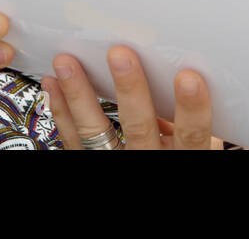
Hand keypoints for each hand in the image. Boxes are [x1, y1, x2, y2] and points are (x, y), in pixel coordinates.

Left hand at [42, 45, 221, 148]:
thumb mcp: (195, 147)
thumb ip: (184, 116)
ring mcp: (116, 163)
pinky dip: (61, 110)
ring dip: (80, 94)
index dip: (191, 108)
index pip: (191, 136)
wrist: (149, 194)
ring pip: (95, 134)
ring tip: (68, 63)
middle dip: (130, 91)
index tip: (189, 77)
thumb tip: (177, 69)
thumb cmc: (177, 156)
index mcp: (183, 156)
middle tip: (121, 54)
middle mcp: (148, 160)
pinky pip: (71, 140)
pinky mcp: (88, 162)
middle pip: (140, 129)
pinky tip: (54, 84)